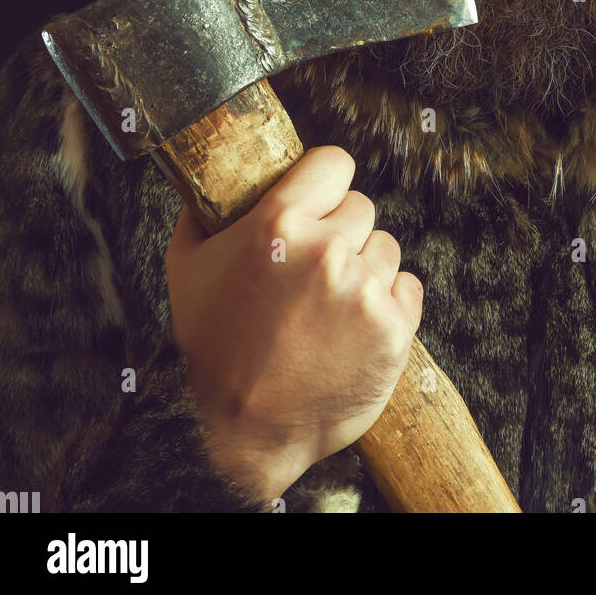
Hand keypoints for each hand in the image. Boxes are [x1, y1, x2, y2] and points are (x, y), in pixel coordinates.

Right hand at [165, 146, 422, 500]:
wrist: (242, 431)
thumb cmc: (210, 345)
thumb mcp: (187, 266)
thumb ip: (205, 210)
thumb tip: (221, 175)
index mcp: (279, 223)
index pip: (334, 163)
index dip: (324, 182)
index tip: (317, 201)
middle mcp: (327, 251)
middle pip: (361, 207)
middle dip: (340, 231)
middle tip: (313, 271)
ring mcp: (364, 291)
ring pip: (387, 247)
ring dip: (365, 268)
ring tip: (329, 305)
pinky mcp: (393, 330)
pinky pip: (407, 287)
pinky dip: (389, 303)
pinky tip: (354, 324)